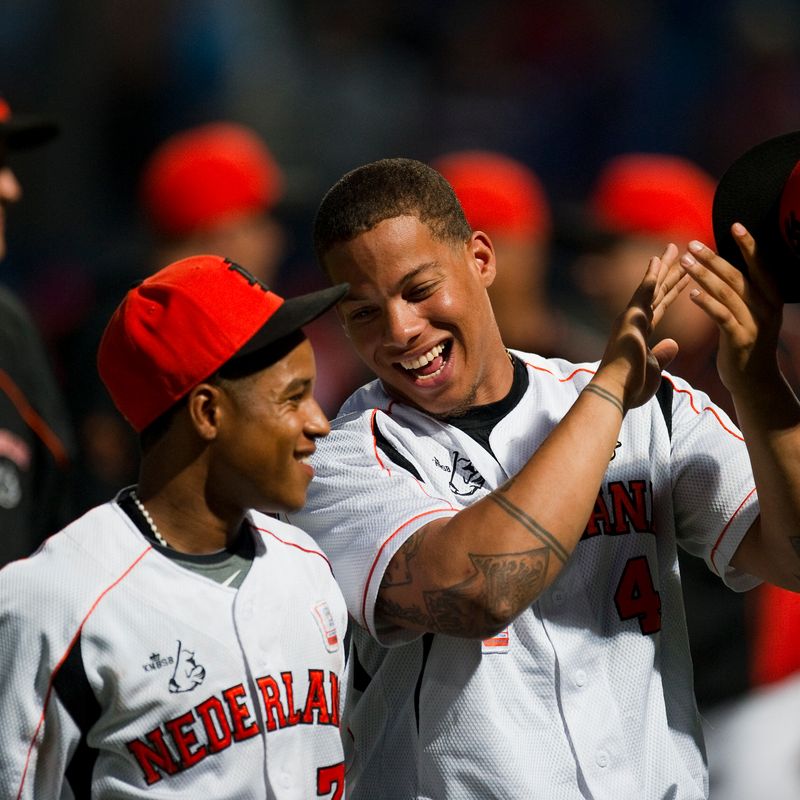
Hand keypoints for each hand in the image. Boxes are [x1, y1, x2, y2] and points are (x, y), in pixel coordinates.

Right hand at [596, 243, 687, 410]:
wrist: (615, 392)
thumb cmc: (631, 386)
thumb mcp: (654, 367)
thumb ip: (663, 353)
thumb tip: (674, 344)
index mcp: (640, 331)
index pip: (661, 304)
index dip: (673, 288)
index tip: (685, 274)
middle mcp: (633, 321)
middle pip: (657, 290)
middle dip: (669, 271)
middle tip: (679, 250)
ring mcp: (630, 319)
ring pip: (651, 287)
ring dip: (663, 267)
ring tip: (674, 248)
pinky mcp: (629, 320)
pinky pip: (642, 295)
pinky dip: (650, 277)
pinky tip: (658, 261)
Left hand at [680, 224, 782, 395]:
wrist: (755, 381)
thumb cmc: (747, 345)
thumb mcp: (752, 315)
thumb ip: (745, 294)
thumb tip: (730, 269)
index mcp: (770, 297)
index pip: (759, 265)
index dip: (749, 245)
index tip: (734, 225)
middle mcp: (766, 307)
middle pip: (739, 276)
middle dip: (714, 258)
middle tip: (692, 244)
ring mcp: (754, 323)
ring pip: (728, 293)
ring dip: (704, 276)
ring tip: (685, 263)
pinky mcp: (740, 339)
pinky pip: (722, 317)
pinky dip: (707, 303)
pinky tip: (691, 294)